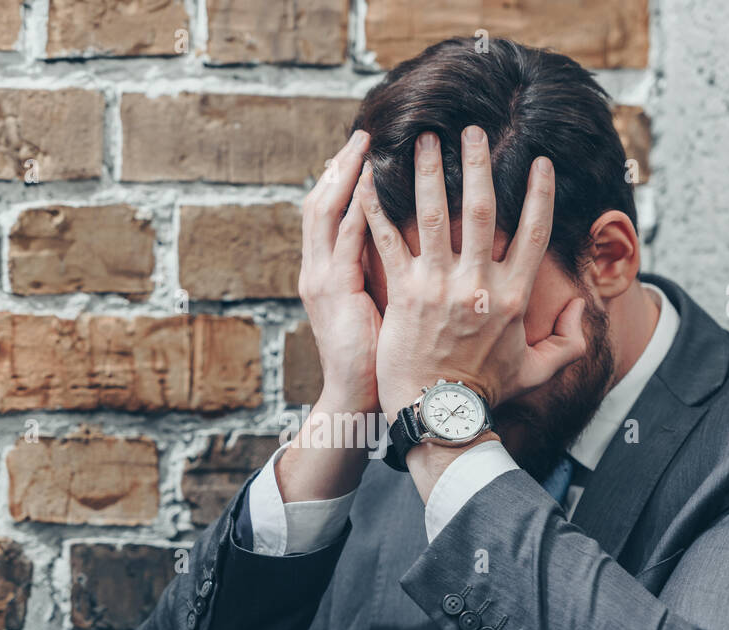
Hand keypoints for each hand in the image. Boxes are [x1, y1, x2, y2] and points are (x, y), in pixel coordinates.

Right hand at [296, 130, 381, 414]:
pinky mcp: (334, 289)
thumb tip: (411, 245)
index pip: (329, 214)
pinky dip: (354, 205)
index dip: (341, 180)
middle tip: (363, 133)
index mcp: (326, 274)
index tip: (363, 150)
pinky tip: (369, 179)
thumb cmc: (376, 360)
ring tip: (364, 143)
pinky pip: (343, 236)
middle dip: (340, 166)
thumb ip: (384, 274)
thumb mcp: (376, 310)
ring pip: (325, 210)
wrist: (356, 397)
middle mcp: (317, 269)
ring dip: (345, 173)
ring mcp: (322, 277)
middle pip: (320, 201)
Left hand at [359, 127, 586, 418]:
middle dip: (478, 163)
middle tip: (472, 130)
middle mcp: (479, 283)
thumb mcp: (537, 370)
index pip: (533, 232)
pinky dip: (379, 209)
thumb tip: (584, 310)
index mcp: (513, 295)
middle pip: (483, 208)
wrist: (441, 416)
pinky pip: (390, 241)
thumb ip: (567, 340)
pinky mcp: (404, 294)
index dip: (539, 193)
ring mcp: (439, 286)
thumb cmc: (485, 394)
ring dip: (430, 170)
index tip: (538, 162)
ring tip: (423, 139)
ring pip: (436, 213)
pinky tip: (370, 181)